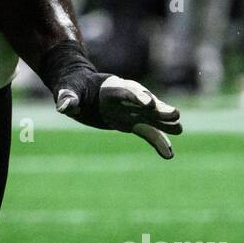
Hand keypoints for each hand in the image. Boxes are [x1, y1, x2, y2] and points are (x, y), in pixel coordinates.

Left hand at [56, 75, 182, 158]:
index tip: (148, 103)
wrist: (83, 89)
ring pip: (153, 116)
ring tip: (179, 129)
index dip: (138, 97)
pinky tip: (168, 155)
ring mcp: (134, 109)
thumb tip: (64, 107)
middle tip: (174, 114)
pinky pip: (150, 132)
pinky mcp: (135, 121)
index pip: (127, 91)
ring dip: (165, 122)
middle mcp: (129, 96)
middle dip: (159, 107)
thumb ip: (68, 98)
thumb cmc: (75, 87)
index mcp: (112, 87)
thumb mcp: (68, 91)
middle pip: (147, 101)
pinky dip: (159, 142)